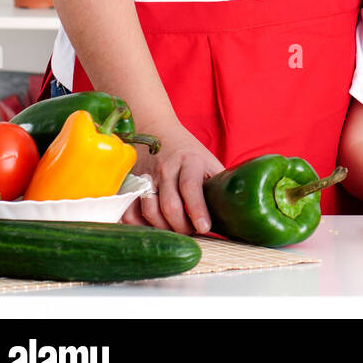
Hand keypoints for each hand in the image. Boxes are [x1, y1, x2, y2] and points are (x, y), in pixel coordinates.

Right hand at [121, 119, 223, 235]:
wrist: (157, 130)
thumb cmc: (188, 152)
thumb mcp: (208, 161)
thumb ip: (217, 184)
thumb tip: (232, 213)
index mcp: (190, 160)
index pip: (191, 187)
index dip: (198, 210)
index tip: (204, 228)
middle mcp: (167, 168)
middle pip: (170, 205)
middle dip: (181, 226)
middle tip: (191, 232)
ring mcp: (147, 176)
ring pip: (149, 210)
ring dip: (162, 228)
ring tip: (174, 231)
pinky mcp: (131, 184)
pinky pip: (130, 211)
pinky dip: (139, 226)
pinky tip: (152, 228)